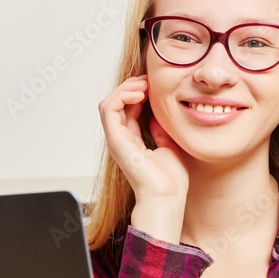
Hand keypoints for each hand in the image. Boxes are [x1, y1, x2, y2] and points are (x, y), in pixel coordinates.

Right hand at [98, 75, 188, 242]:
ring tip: (143, 85)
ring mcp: (116, 140)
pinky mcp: (116, 140)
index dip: (139, 93)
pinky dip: (122, 96)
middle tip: (148, 80)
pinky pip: (109, 109)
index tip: (154, 86)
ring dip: (125, 89)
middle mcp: (121, 140)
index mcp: (132, 141)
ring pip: (109, 103)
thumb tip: (159, 116)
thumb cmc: (170, 181)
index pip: (128, 109)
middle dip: (131, 87)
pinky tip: (139, 94)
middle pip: (116, 103)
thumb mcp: (169, 146)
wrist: (167, 197)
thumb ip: (161, 131)